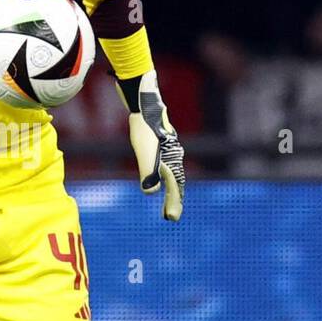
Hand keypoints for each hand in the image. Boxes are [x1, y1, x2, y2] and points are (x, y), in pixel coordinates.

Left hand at [121, 71, 185, 221]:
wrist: (143, 102)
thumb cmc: (144, 127)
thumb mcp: (144, 151)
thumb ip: (148, 172)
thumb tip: (150, 193)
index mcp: (173, 160)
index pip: (176, 186)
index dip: (174, 202)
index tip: (171, 218)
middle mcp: (174, 154)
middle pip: (177, 181)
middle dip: (174, 199)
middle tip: (171, 217)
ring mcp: (168, 147)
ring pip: (173, 172)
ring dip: (171, 188)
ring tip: (167, 199)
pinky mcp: (160, 141)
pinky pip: (165, 163)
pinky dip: (164, 174)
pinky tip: (158, 175)